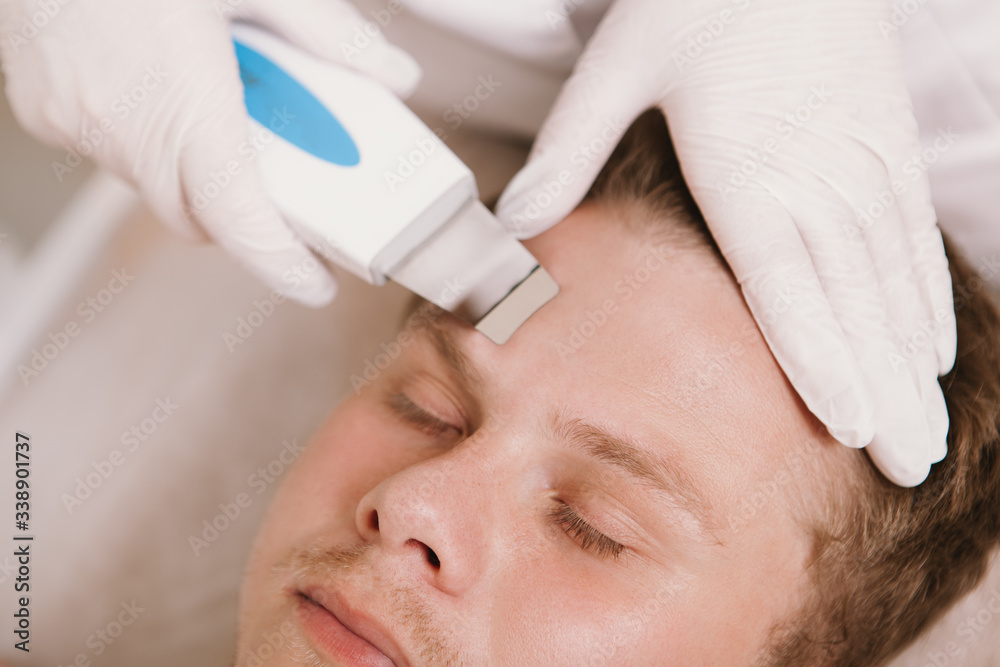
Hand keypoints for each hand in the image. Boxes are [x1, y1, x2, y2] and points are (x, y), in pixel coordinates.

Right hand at [0, 0, 419, 304]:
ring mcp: (76, 124)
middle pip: (200, 217)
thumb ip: (331, 33)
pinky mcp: (44, 113)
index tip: (316, 284)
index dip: (284, 266)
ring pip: (154, 186)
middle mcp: (125, 128)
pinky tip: (158, 85)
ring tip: (215, 107)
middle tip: (281, 183)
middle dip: (244, 214)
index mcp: (185, 101)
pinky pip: (111, 154)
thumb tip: (394, 75)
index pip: (241, 220)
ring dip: (193, 170)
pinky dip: (147, 139)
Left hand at [496, 0, 955, 485]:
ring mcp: (861, 164)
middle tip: (910, 468)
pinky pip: (913, 240)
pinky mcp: (885, 145)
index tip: (848, 430)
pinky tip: (932, 348)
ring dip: (912, 365)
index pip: (789, 288)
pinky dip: (926, 301)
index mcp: (747, 172)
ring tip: (927, 433)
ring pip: (895, 284)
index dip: (821, 363)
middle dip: (884, 394)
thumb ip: (571, 149)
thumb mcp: (619, 63)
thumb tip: (513, 222)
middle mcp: (816, 180)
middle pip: (856, 306)